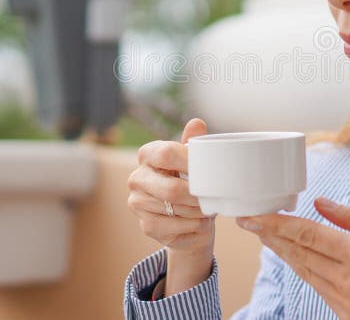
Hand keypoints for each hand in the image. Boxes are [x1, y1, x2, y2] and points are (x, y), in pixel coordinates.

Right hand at [127, 118, 215, 254]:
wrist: (190, 218)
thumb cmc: (192, 183)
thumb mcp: (195, 161)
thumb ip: (194, 143)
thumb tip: (196, 123)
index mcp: (147, 154)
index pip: (166, 153)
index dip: (190, 162)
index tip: (209, 171)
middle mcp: (137, 177)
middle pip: (171, 188)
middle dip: (197, 196)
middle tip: (213, 197)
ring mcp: (137, 202)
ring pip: (175, 209)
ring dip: (198, 211)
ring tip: (207, 208)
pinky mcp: (145, 225)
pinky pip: (174, 226)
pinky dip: (192, 225)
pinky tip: (197, 221)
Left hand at [236, 197, 349, 319]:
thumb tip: (320, 205)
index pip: (305, 234)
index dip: (274, 224)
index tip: (253, 215)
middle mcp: (349, 282)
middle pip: (298, 254)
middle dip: (270, 236)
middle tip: (249, 221)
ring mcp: (347, 304)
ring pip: (304, 272)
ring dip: (284, 253)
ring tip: (267, 235)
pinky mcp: (349, 317)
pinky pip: (319, 288)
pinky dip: (305, 269)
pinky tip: (297, 257)